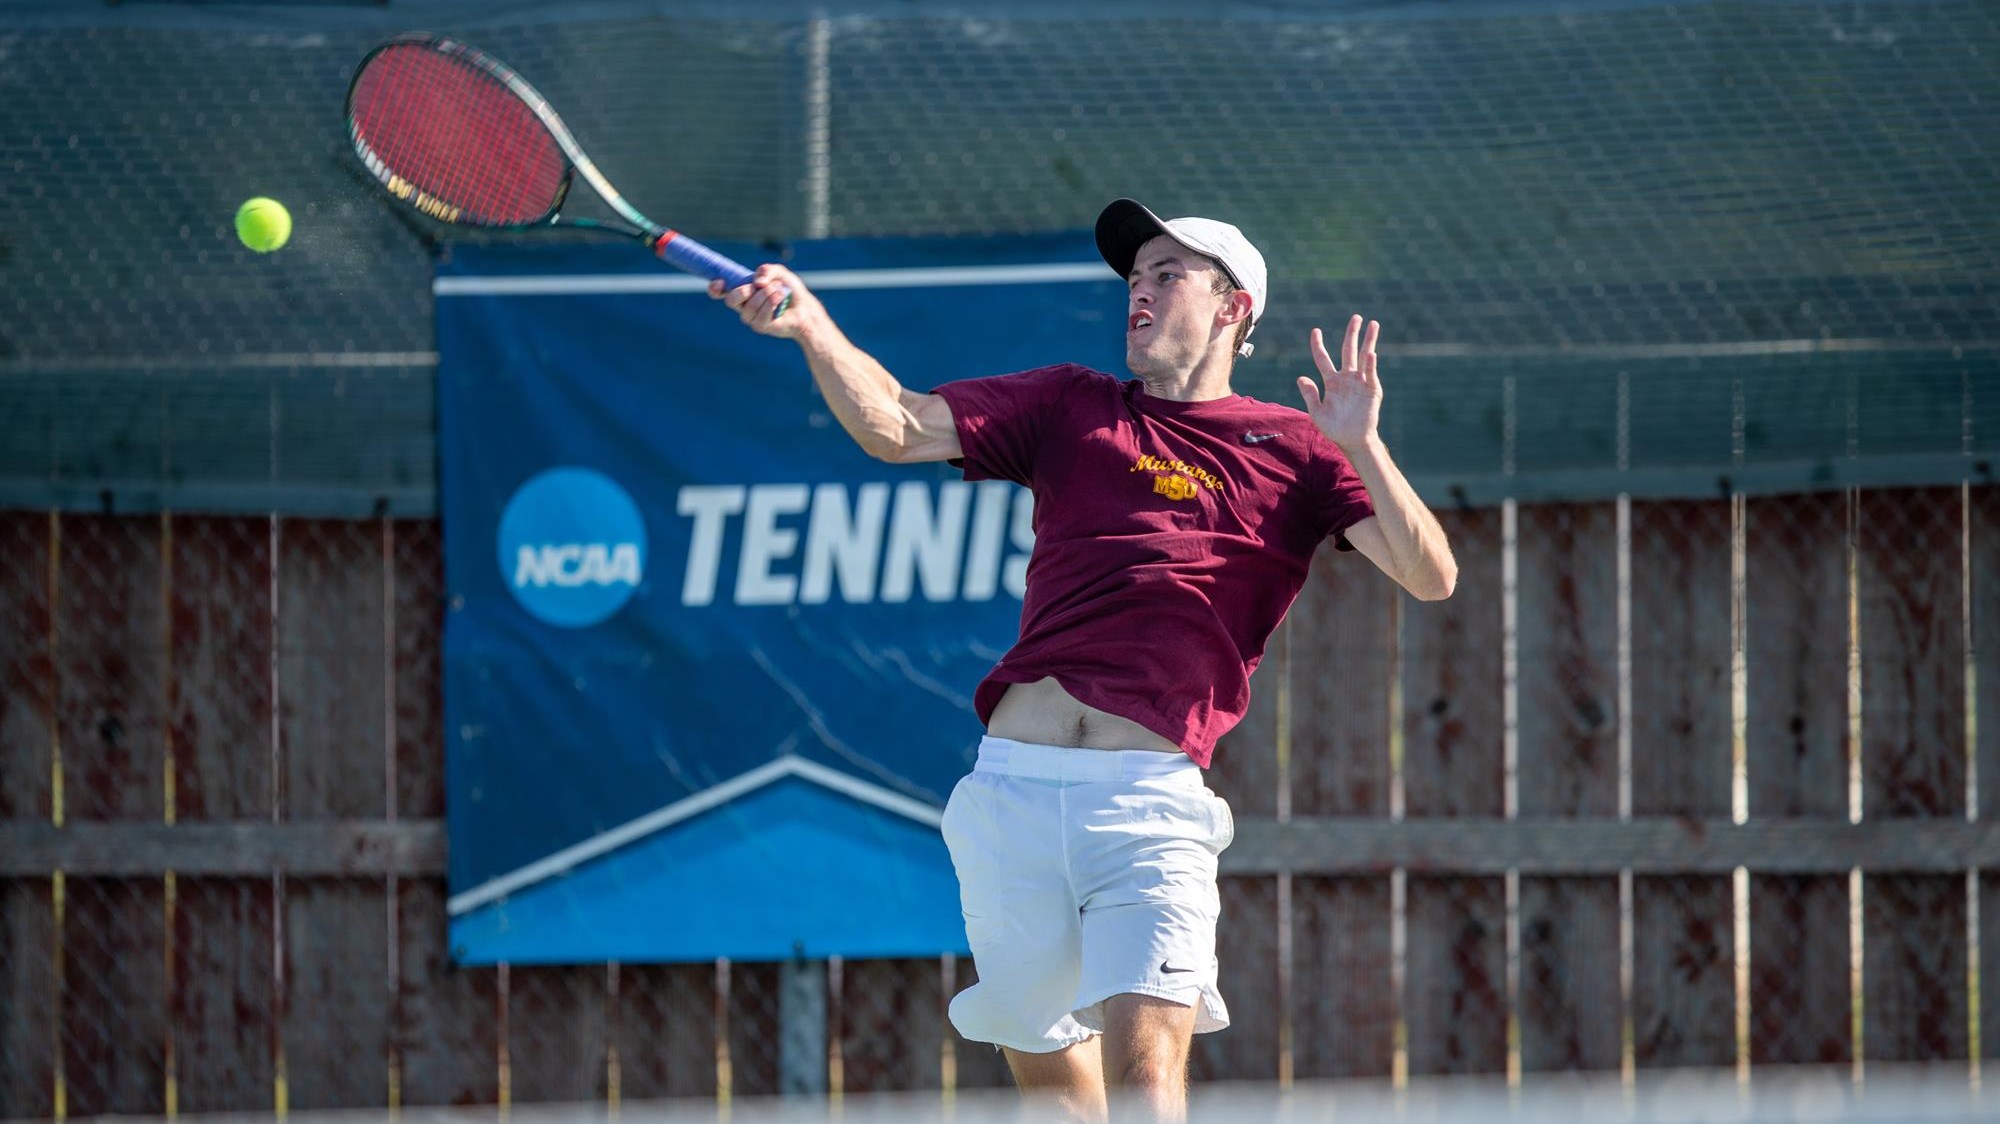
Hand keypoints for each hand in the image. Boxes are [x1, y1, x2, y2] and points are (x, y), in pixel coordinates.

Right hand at [709, 264, 816, 339]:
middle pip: (731, 300)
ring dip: (765, 296)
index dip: (715, 288)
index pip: (720, 291)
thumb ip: (767, 270)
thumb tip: (758, 282)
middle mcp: (743, 305)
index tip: (719, 282)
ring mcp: (751, 317)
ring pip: (748, 308)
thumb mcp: (779, 273)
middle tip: (758, 287)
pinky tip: (780, 299)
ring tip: (779, 292)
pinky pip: (760, 317)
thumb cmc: (789, 290)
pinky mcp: (761, 327)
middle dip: (743, 292)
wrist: (804, 307)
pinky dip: (771, 305)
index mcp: (742, 290)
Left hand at [1298, 314, 1380, 450]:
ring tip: (1373, 324)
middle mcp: (1346, 378)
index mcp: (1331, 382)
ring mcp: (1360, 382)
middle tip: (1356, 317)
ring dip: (1369, 340)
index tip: (1315, 331)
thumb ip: (1310, 395)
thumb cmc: (1335, 429)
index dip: (1318, 345)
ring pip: (1364, 356)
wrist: (1353, 440)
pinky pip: (1370, 373)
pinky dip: (1370, 364)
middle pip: (1348, 350)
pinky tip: (1371, 353)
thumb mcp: (1317, 413)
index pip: (1323, 358)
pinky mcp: (1372, 389)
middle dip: (1352, 333)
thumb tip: (1301, 377)